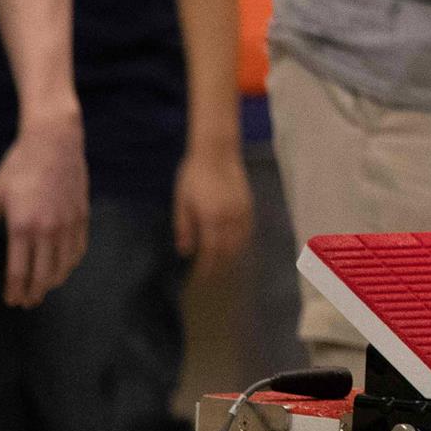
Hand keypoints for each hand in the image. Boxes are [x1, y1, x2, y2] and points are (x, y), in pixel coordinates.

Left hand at [0, 111, 87, 306]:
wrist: (55, 141)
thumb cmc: (18, 166)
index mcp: (23, 227)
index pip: (20, 272)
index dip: (15, 290)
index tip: (11, 301)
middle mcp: (50, 229)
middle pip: (44, 274)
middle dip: (34, 293)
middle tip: (27, 303)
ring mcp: (69, 223)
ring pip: (64, 265)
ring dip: (53, 282)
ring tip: (44, 290)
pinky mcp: (82, 215)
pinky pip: (79, 249)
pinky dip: (71, 264)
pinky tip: (63, 268)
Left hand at [174, 145, 253, 278]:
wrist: (217, 151)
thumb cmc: (193, 175)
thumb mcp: (181, 201)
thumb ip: (184, 227)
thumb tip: (185, 251)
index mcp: (211, 218)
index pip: (211, 251)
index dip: (207, 267)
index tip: (201, 278)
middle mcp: (229, 218)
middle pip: (228, 250)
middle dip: (221, 265)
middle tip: (212, 276)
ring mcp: (242, 211)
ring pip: (241, 241)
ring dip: (233, 255)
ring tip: (224, 265)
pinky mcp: (249, 205)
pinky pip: (248, 230)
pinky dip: (242, 241)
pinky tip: (237, 246)